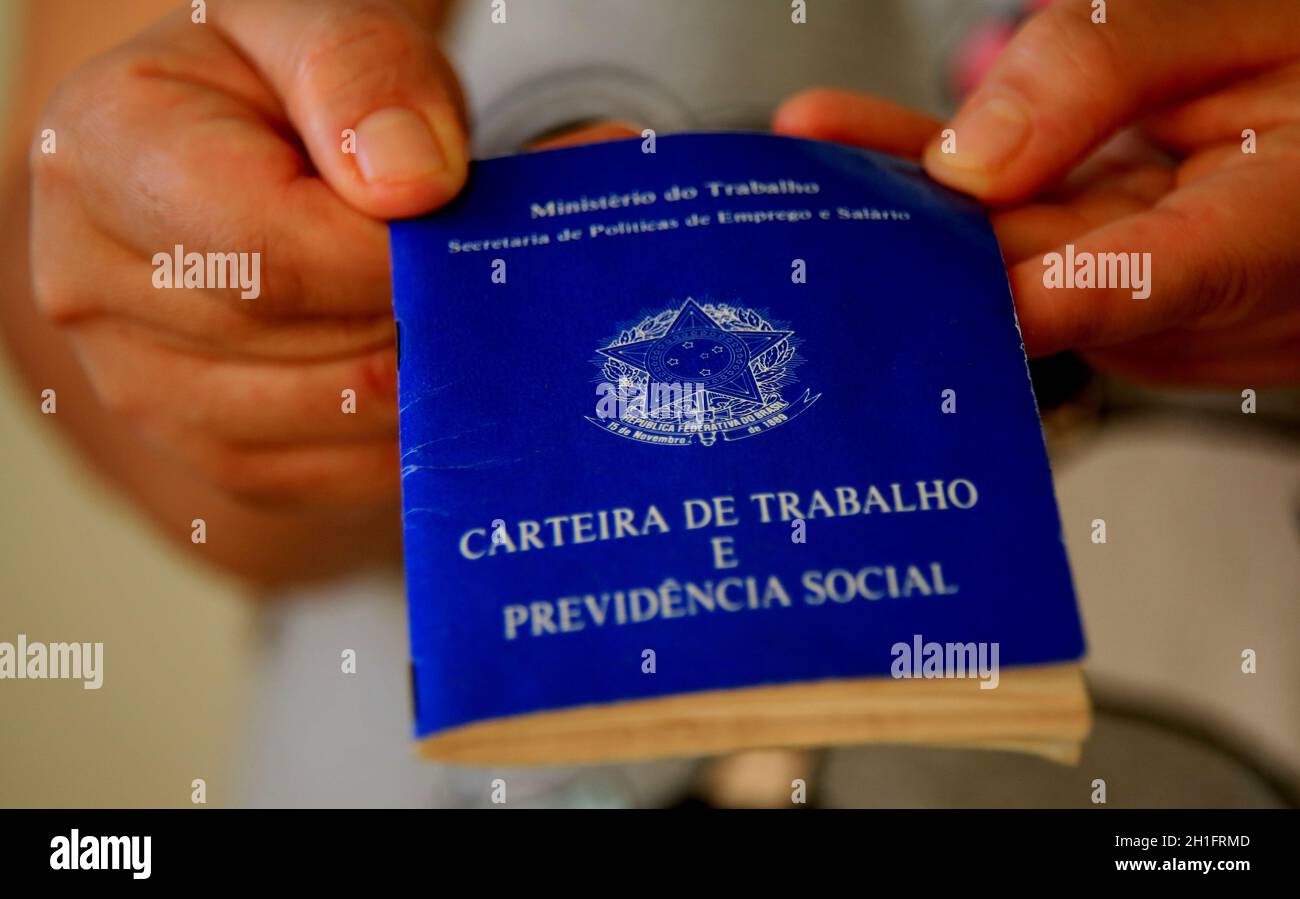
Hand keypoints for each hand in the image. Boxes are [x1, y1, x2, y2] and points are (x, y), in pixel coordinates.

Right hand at [29, 0, 467, 506]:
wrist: (245, 149)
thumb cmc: (285, 85)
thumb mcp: (321, 23)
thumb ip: (364, 77)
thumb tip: (413, 185)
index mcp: (102, 154)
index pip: (269, 255)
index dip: (389, 260)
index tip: (456, 234)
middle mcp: (91, 285)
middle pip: (307, 346)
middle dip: (419, 314)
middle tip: (481, 276)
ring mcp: (143, 388)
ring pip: (333, 419)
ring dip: (427, 374)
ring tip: (455, 310)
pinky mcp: (211, 455)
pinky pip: (341, 474)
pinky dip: (412, 429)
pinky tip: (432, 367)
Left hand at [776, 0, 1299, 386]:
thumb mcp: (1242, 19)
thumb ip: (1107, 70)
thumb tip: (971, 158)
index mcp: (1277, 227)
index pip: (1164, 276)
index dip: (1065, 302)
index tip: (986, 309)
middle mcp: (1214, 297)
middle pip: (1048, 275)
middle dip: (926, 245)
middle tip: (819, 215)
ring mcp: (1156, 309)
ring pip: (1016, 260)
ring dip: (915, 210)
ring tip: (812, 160)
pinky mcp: (1114, 295)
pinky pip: (1020, 248)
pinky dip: (948, 199)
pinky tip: (856, 154)